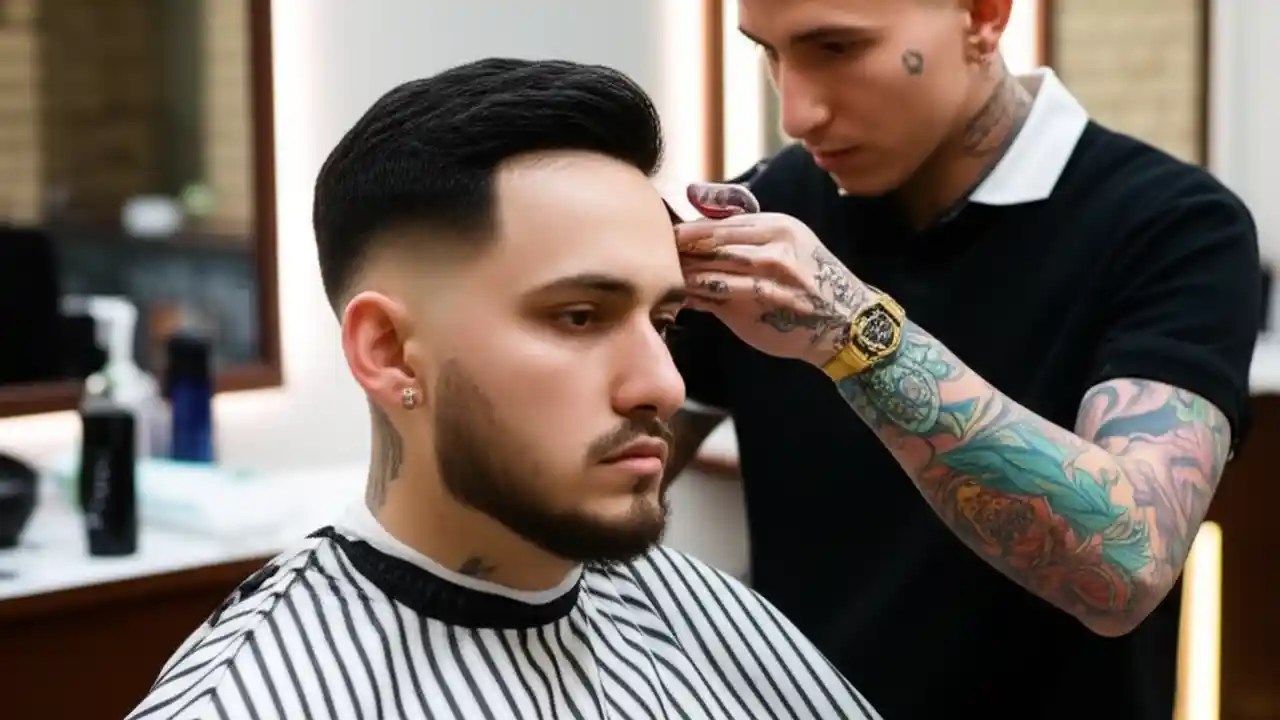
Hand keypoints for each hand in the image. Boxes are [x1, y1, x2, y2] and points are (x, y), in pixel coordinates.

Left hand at [676, 182, 873, 367]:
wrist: (846, 321)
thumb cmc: (809, 280)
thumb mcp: (787, 241)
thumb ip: (745, 226)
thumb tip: (694, 203)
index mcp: (778, 226)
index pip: (722, 223)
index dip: (689, 230)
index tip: (664, 234)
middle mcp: (774, 248)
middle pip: (713, 242)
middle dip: (680, 249)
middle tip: (652, 254)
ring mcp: (769, 278)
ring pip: (712, 270)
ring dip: (684, 273)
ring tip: (661, 276)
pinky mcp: (761, 307)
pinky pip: (718, 297)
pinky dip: (695, 296)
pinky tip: (680, 297)